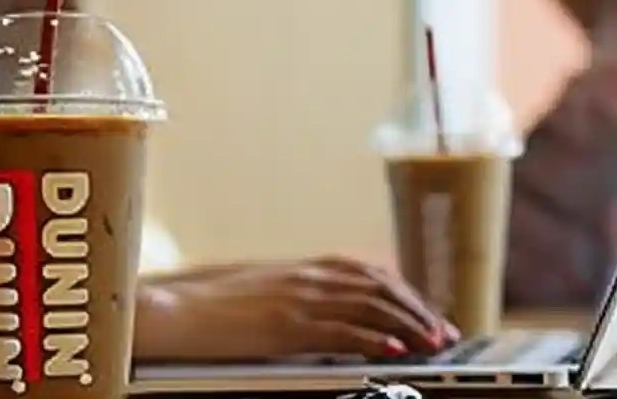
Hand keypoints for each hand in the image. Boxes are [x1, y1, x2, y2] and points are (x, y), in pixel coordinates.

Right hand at [134, 256, 459, 361]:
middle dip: (418, 310)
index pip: (372, 273)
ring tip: (432, 341)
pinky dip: (374, 339)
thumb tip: (331, 306)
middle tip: (444, 332)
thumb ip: (301, 293)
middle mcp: (309, 278)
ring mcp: (299, 300)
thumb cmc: (213, 303)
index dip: (406, 292)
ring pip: (370, 306)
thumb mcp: (266, 290)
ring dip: (408, 324)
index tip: (429, 312)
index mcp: (306, 267)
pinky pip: (341, 331)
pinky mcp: (287, 326)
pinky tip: (396, 350)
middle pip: (381, 288)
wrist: (172, 308)